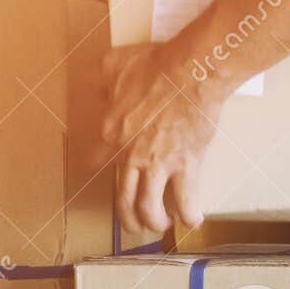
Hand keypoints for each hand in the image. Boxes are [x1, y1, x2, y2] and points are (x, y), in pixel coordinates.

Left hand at [100, 41, 222, 235]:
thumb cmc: (156, 65)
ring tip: (162, 224)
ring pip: (148, 207)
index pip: (96, 160)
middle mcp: (131, 156)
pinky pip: (185, 199)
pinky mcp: (186, 165)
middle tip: (134, 222)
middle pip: (123, 198)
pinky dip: (189, 215)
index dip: (100, 168)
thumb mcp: (114, 64)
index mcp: (112, 133)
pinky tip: (193, 220)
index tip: (106, 169)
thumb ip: (102, 80)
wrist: (190, 72)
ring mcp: (158, 164)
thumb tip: (99, 88)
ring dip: (154, 221)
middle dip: (128, 217)